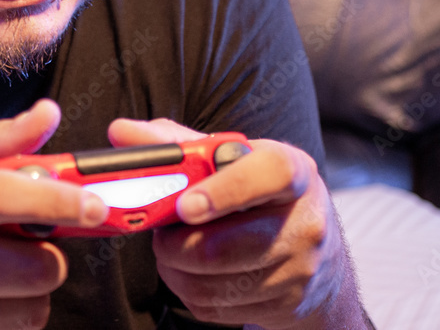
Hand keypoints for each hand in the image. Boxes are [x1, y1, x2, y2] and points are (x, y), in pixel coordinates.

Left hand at [107, 118, 365, 329]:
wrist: (317, 255)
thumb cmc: (260, 193)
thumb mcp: (232, 157)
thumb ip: (176, 143)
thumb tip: (122, 132)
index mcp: (292, 170)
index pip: (268, 175)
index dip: (223, 190)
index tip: (183, 206)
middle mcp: (304, 220)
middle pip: (224, 245)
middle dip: (174, 243)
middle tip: (160, 232)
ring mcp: (299, 269)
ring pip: (210, 282)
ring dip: (175, 268)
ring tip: (174, 249)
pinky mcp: (285, 306)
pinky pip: (215, 307)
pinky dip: (189, 291)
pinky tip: (193, 273)